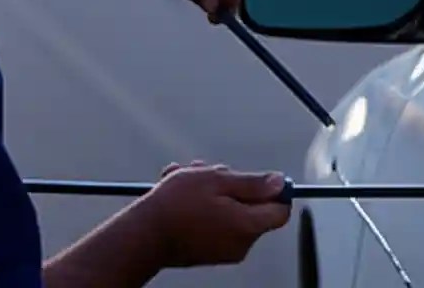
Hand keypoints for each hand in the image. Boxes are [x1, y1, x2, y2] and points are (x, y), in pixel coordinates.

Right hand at [136, 164, 290, 267]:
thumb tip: (280, 183)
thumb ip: (252, 183)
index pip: (280, 210)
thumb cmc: (176, 206)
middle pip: (251, 207)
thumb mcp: (216, 181)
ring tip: (184, 178)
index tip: (259, 177)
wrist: (143, 235)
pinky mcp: (208, 251)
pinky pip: (215, 223)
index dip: (274, 191)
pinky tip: (179, 193)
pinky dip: (202, 207)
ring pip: (229, 211)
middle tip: (206, 171)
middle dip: (230, 185)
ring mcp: (224, 250)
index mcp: (247, 226)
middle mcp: (240, 244)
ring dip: (211, 191)